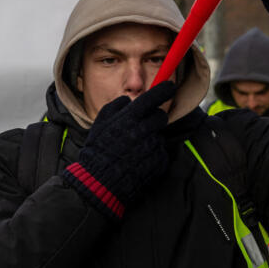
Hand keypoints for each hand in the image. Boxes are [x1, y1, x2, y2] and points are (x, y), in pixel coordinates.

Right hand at [63, 81, 175, 219]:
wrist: (100, 181)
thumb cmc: (98, 151)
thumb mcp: (99, 124)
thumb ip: (114, 107)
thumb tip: (127, 100)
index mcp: (129, 118)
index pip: (152, 98)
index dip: (163, 90)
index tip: (170, 86)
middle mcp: (143, 130)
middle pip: (161, 117)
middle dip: (154, 119)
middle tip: (142, 127)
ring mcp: (153, 147)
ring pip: (159, 136)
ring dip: (150, 139)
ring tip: (134, 150)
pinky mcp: (159, 162)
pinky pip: (161, 153)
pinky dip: (152, 155)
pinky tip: (138, 160)